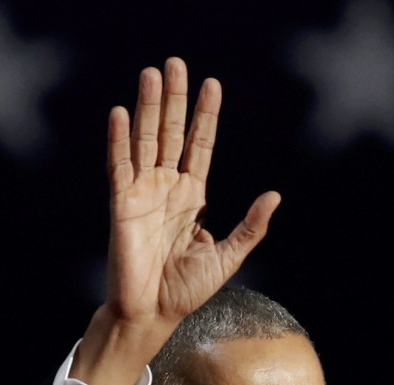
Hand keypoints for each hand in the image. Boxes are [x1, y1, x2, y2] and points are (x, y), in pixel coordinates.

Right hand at [74, 58, 280, 384]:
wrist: (154, 313)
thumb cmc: (187, 289)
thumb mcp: (228, 256)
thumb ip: (251, 226)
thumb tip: (275, 195)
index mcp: (192, 196)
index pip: (200, 145)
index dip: (206, 116)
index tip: (212, 84)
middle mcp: (167, 187)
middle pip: (170, 132)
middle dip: (174, 99)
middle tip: (176, 62)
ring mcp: (143, 192)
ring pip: (145, 140)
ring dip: (147, 107)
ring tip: (151, 74)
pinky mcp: (122, 204)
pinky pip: (120, 166)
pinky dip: (119, 140)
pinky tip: (120, 113)